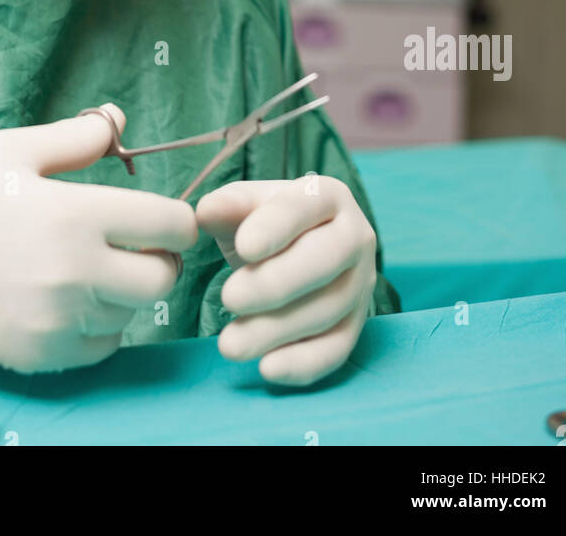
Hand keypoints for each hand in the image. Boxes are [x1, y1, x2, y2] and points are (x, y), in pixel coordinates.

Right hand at [0, 105, 195, 373]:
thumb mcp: (10, 150)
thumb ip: (75, 136)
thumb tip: (119, 120)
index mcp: (74, 214)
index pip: (171, 224)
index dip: (176, 218)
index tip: (159, 217)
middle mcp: (76, 273)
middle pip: (164, 278)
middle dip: (159, 258)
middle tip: (133, 246)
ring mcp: (60, 320)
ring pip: (135, 312)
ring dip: (126, 291)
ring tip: (92, 268)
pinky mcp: (44, 355)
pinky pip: (104, 344)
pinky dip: (100, 324)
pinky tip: (71, 299)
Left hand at [196, 177, 375, 385]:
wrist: (297, 249)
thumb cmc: (266, 224)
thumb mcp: (246, 207)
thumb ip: (228, 206)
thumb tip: (204, 212)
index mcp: (328, 196)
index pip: (304, 208)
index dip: (275, 228)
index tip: (244, 247)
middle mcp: (355, 236)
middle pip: (324, 259)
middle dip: (275, 283)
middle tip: (230, 298)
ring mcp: (361, 283)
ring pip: (328, 309)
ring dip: (278, 330)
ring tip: (230, 344)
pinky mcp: (357, 324)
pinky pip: (337, 349)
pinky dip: (303, 364)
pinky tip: (266, 369)